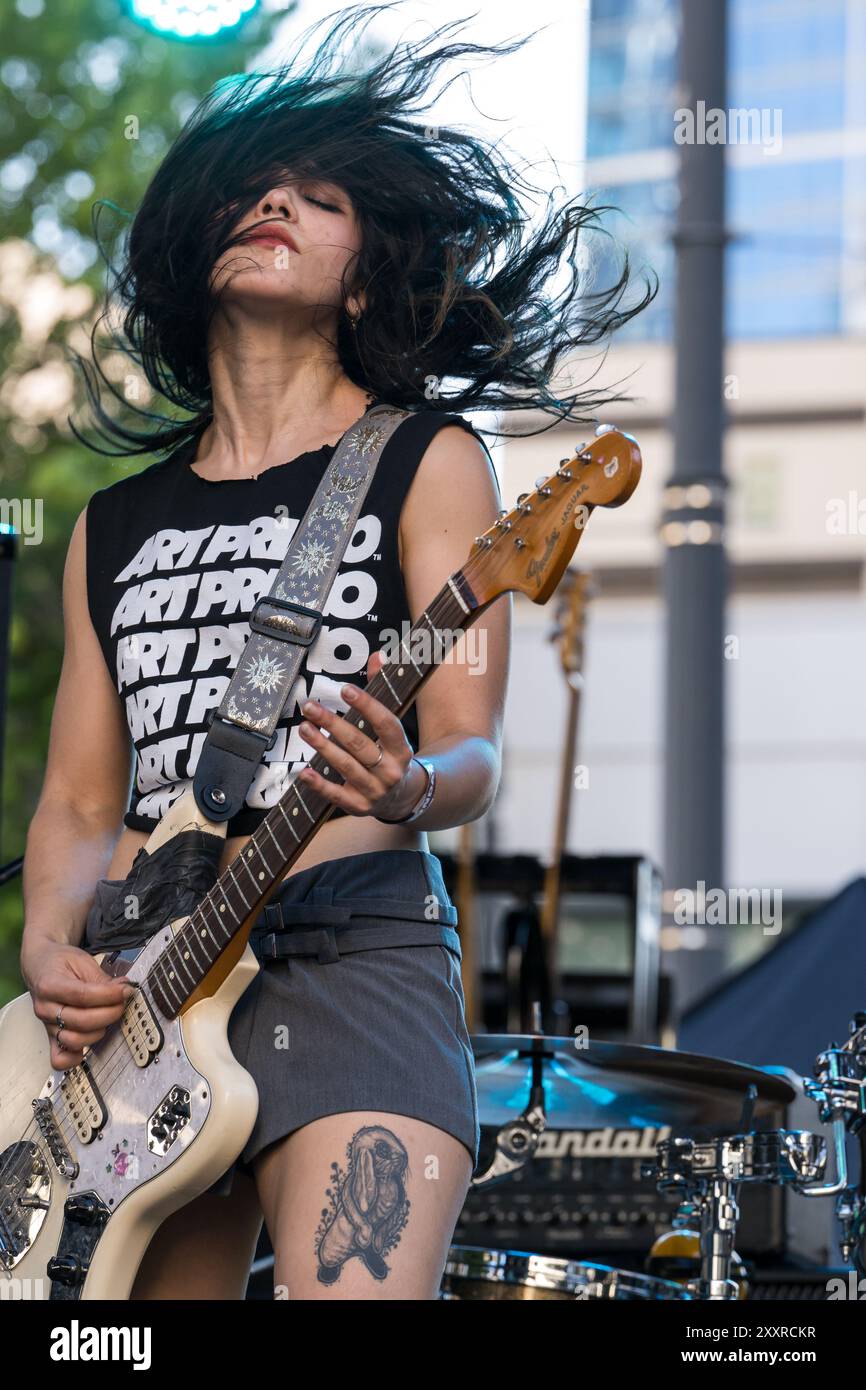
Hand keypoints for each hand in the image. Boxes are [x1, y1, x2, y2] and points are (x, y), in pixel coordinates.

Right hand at [22, 938, 134, 1070]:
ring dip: (99, 1031)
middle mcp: (45, 1008)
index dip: (109, 995)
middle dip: (109, 1013)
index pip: (83, 996)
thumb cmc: (60, 962)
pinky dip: (74, 1059)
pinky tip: (89, 1047)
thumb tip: (123, 990)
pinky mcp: (50, 1037)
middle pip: (81, 1020)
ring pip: (74, 1040)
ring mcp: (47, 1026)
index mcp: (50, 985)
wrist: (39, 966)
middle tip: (122, 1002)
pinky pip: (59, 1059)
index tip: (126, 991)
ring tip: (108, 1016)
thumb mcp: (81, 961)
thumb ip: (102, 979)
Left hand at [297, 650, 424, 819]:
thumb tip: (377, 655)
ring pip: (346, 766)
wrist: (403, 797)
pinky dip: (319, 784)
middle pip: (360, 744)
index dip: (367, 705)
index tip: (345, 689)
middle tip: (310, 707)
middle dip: (333, 724)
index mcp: (402, 748)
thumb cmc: (390, 753)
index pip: (386, 724)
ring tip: (304, 728)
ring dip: (323, 746)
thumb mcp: (392, 727)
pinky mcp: (358, 805)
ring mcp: (374, 790)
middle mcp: (390, 770)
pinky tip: (303, 771)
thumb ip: (383, 691)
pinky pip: (336, 795)